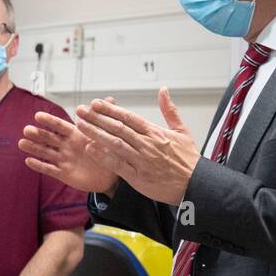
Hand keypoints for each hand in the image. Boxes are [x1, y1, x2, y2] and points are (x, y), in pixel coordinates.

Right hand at [20, 107, 119, 194]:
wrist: (111, 177)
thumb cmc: (109, 154)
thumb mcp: (108, 135)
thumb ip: (103, 119)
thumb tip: (110, 98)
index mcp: (75, 135)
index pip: (60, 126)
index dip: (49, 121)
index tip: (38, 115)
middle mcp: (67, 146)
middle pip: (49, 138)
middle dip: (37, 134)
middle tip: (26, 129)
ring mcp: (64, 160)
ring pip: (45, 153)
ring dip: (33, 148)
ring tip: (22, 143)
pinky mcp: (63, 173)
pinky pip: (49, 169)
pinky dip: (39, 165)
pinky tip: (28, 161)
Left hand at [74, 87, 198, 205]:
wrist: (195, 184)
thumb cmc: (188, 159)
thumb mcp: (182, 131)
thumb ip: (169, 110)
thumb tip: (163, 90)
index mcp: (155, 132)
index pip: (128, 117)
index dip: (110, 109)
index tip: (96, 103)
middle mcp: (146, 144)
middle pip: (117, 128)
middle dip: (97, 118)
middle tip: (80, 110)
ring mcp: (141, 160)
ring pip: (114, 143)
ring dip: (95, 133)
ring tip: (81, 125)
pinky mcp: (138, 176)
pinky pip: (117, 164)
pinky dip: (103, 156)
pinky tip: (90, 148)